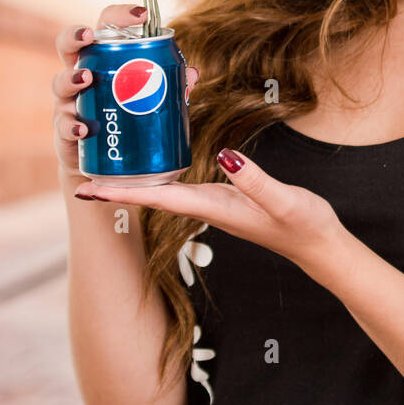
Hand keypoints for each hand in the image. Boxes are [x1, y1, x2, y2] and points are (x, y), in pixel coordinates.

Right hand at [52, 4, 199, 185]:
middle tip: (87, 36)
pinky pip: (63, 126)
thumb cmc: (127, 119)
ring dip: (71, 79)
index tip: (141, 13)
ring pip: (60, 85)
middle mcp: (79, 76)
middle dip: (73, 37)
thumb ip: (171, 86)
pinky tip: (83, 129)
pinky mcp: (65, 132)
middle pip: (67, 47)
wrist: (105, 164)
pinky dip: (72, 126)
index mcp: (102, 61)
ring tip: (85, 78)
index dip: (119, 15)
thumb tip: (193, 73)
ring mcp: (69, 103)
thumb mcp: (149, 100)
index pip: (104, 28)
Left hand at [71, 148, 346, 269]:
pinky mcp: (228, 199)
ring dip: (138, 182)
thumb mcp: (284, 202)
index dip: (124, 192)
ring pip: (167, 191)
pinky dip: (165, 175)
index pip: (160, 198)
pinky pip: (186, 185)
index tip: (89, 189)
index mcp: (216, 208)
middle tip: (82, 177)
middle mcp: (210, 208)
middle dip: (119, 188)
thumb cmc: (305, 226)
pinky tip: (160, 164)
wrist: (322, 248)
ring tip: (111, 168)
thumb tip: (225, 156)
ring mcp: (217, 205)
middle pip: (154, 196)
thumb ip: (256, 182)